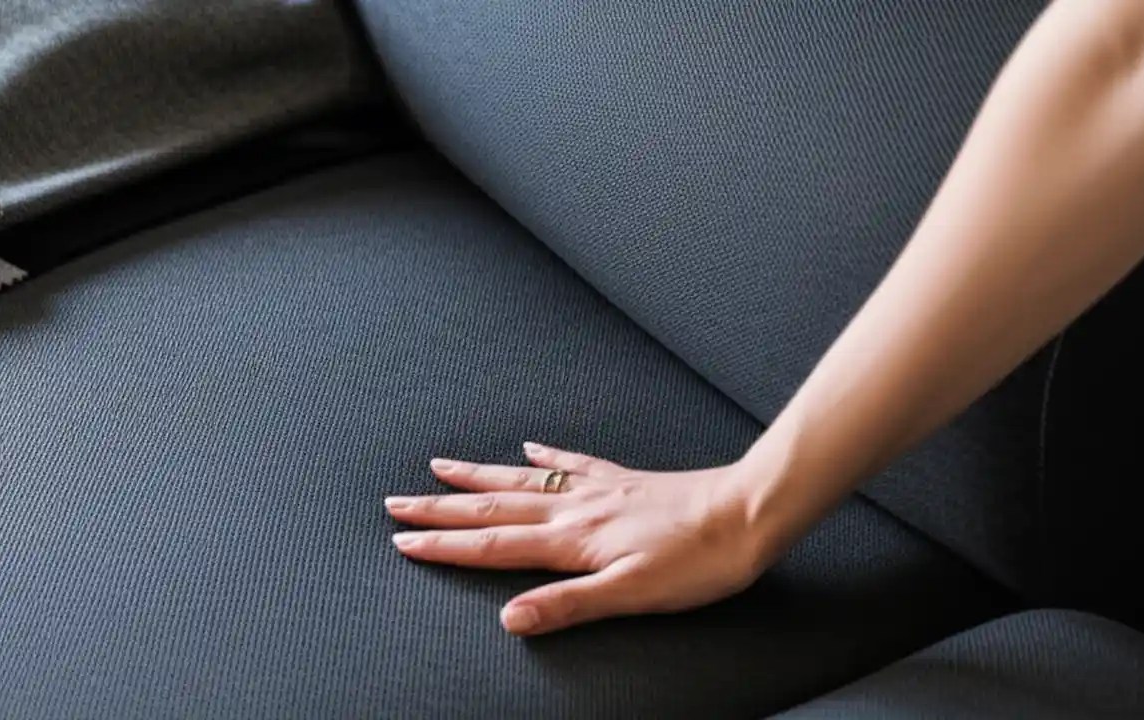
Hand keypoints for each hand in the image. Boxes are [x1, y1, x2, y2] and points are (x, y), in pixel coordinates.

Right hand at [385, 442, 778, 635]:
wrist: (747, 513)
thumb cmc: (696, 563)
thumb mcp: (631, 596)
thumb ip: (568, 605)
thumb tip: (508, 619)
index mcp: (571, 540)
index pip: (492, 547)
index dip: (444, 546)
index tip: (402, 541)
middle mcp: (574, 509)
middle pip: (493, 509)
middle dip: (441, 508)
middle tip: (396, 503)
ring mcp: (596, 491)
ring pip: (521, 483)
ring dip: (477, 477)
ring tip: (440, 466)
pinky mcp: (621, 482)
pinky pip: (570, 464)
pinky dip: (544, 459)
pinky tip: (527, 450)